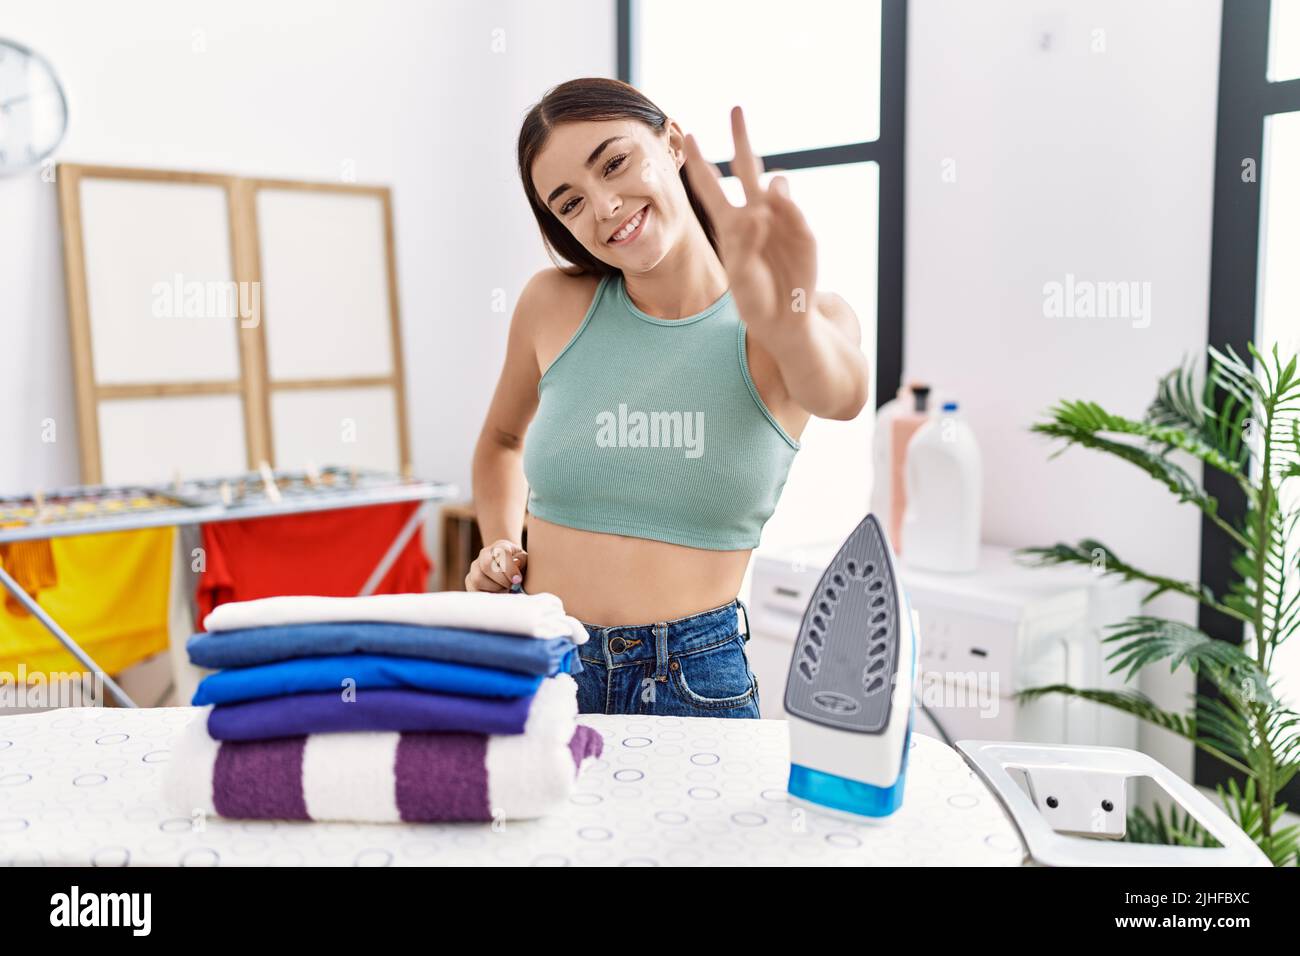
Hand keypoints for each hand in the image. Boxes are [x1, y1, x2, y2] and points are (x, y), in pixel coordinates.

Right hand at [465, 539, 527, 592]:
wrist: (510, 571)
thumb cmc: (520, 567)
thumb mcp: (526, 561)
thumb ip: (523, 560)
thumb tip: (516, 562)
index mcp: (500, 546)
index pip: (501, 553)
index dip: (510, 569)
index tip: (518, 580)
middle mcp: (484, 554)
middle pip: (487, 565)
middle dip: (502, 580)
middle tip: (511, 586)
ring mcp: (475, 567)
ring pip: (478, 579)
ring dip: (494, 588)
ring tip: (504, 589)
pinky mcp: (469, 580)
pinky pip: (473, 590)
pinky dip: (487, 595)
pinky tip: (497, 593)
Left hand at [681, 106, 818, 341]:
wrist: (785, 317)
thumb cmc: (755, 299)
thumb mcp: (740, 275)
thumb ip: (745, 241)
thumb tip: (760, 206)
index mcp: (730, 225)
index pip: (711, 187)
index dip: (701, 163)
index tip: (690, 135)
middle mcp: (755, 214)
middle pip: (746, 168)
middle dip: (741, 139)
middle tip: (736, 108)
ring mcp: (780, 219)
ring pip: (774, 186)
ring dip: (771, 187)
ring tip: (769, 198)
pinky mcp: (803, 231)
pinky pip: (794, 211)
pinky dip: (788, 209)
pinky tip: (784, 217)